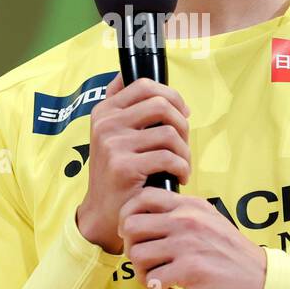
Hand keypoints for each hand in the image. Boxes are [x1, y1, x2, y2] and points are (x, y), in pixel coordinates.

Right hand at [75, 75, 190, 255]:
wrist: (104, 212)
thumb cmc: (118, 172)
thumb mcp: (112, 134)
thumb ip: (122, 105)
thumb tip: (134, 76)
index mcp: (105, 111)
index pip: (144, 85)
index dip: (171, 96)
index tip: (181, 113)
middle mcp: (106, 124)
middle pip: (161, 104)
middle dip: (182, 123)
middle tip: (183, 143)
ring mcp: (113, 144)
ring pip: (168, 132)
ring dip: (184, 150)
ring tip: (182, 164)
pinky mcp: (124, 167)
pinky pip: (168, 157)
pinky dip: (182, 168)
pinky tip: (179, 177)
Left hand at [117, 187, 267, 288]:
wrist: (262, 279)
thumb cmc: (232, 255)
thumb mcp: (210, 221)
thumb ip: (182, 215)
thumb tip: (148, 219)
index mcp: (190, 205)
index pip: (142, 197)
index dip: (129, 217)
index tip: (136, 236)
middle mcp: (186, 219)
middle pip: (130, 226)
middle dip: (132, 249)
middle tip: (147, 264)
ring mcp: (187, 243)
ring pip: (136, 255)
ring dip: (144, 274)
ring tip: (161, 281)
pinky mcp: (190, 270)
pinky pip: (152, 280)